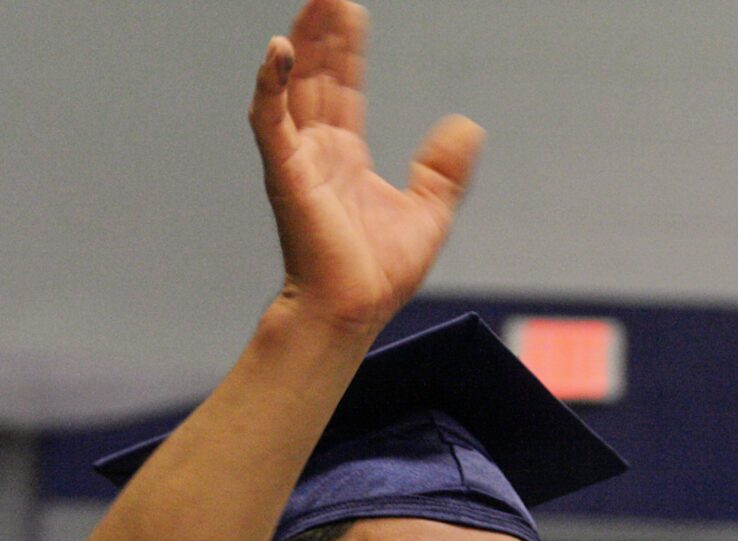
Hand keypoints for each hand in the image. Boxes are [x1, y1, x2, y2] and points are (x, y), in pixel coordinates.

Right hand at [250, 0, 484, 333]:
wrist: (352, 312)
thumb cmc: (379, 275)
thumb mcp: (429, 213)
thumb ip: (444, 169)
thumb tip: (467, 125)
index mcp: (344, 157)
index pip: (343, 88)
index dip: (347, 49)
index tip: (352, 11)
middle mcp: (316, 151)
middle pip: (318, 76)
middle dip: (324, 32)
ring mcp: (298, 160)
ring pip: (295, 86)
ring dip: (303, 42)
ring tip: (316, 2)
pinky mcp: (286, 172)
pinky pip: (270, 120)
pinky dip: (271, 83)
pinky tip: (279, 48)